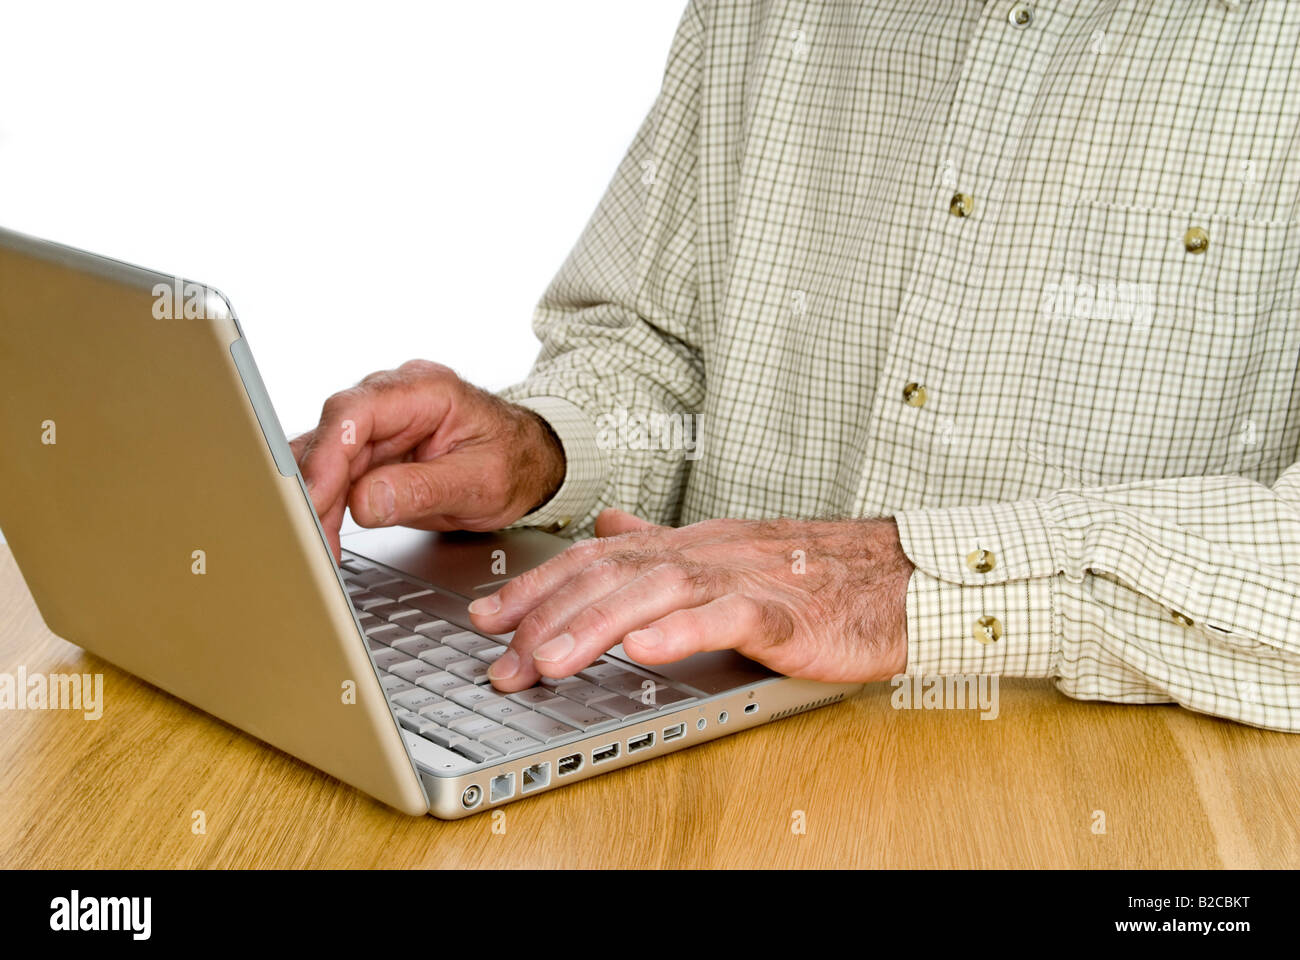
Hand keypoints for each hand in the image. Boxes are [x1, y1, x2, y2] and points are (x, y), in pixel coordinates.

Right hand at [290, 360, 564, 559]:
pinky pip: (336, 471)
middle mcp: (395, 396)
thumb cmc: (514, 462)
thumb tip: (366, 502)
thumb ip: (424, 490)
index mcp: (426, 390)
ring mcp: (381, 421)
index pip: (355, 412)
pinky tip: (325, 531)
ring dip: (319, 502)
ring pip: (326, 456)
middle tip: (317, 540)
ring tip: (323, 545)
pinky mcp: (374, 447)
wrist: (529, 462)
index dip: (326, 457)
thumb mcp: (481, 483)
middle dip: (317, 491)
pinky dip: (327, 502)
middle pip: (333, 436)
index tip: (316, 500)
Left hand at [469, 509, 914, 689]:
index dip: (536, 588)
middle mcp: (703, 554)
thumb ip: (660, 544)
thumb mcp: (722, 553)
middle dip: (545, 616)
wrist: (894, 576)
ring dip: (593, 626)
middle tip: (497, 656)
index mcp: (685, 546)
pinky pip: (728, 617)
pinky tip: (643, 649)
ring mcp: (742, 579)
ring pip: (655, 593)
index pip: (593, 561)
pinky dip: (681, 631)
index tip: (485, 618)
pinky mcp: (784, 612)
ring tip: (546, 660)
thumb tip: (607, 529)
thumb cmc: (811, 573)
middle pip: (610, 576)